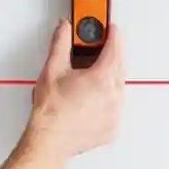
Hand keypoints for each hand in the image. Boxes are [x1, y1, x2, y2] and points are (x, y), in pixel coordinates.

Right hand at [21, 18, 125, 162]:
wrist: (49, 140)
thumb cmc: (51, 111)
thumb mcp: (53, 69)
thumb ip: (61, 43)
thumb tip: (65, 29)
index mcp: (101, 78)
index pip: (115, 48)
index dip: (113, 35)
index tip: (111, 30)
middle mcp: (113, 96)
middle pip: (119, 67)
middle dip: (111, 56)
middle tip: (98, 51)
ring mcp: (115, 113)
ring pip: (119, 88)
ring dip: (109, 79)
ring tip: (89, 80)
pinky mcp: (113, 127)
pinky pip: (115, 108)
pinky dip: (107, 101)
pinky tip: (91, 100)